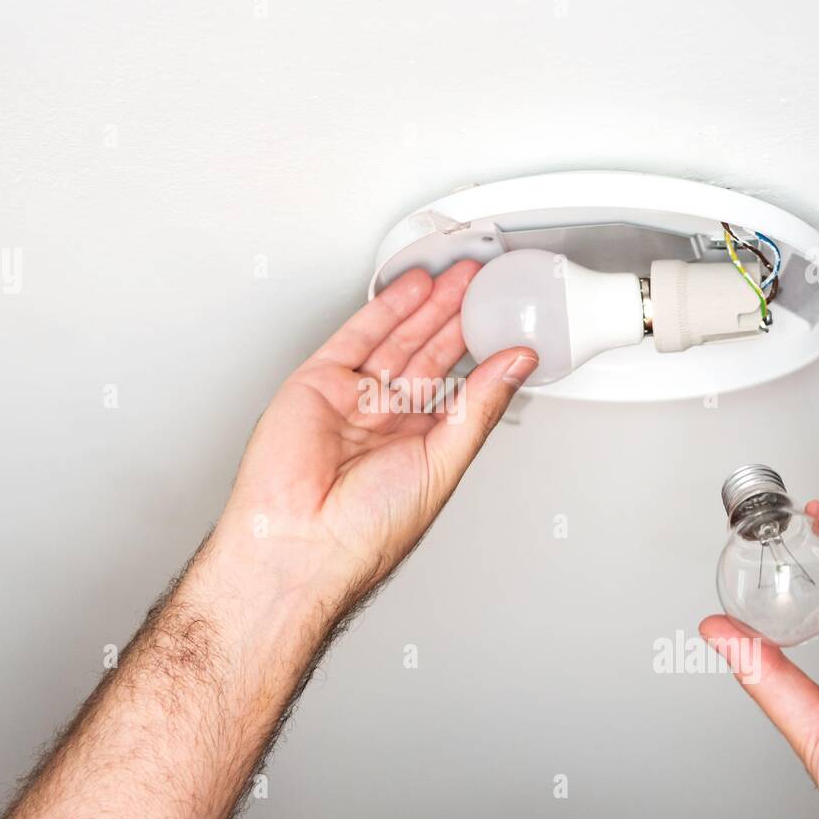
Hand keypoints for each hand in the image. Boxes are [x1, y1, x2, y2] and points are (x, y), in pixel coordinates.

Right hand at [0, 260, 536, 818]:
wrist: (302, 542)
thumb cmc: (365, 532)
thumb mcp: (443, 462)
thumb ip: (479, 406)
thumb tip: (516, 364)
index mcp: (418, 449)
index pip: (455, 388)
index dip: (480, 353)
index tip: (504, 322)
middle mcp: (384, 424)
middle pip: (426, 357)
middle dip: (454, 319)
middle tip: (481, 285)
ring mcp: (350, 403)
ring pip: (394, 341)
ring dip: (425, 307)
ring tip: (456, 276)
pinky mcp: (317, 384)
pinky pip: (356, 337)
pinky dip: (384, 309)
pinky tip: (411, 288)